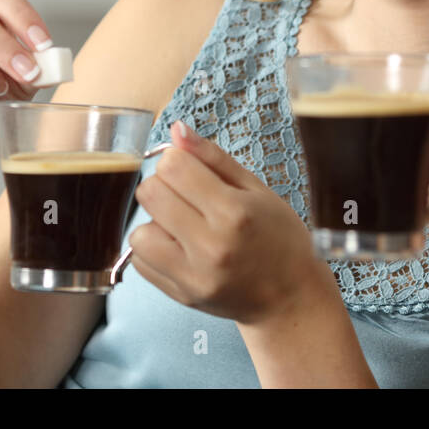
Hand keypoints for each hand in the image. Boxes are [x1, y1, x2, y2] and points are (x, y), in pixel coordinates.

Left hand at [128, 121, 329, 325]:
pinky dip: (154, 250)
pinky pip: (140, 262)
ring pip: (138, 232)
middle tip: (188, 197)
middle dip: (163, 186)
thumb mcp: (258, 190)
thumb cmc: (281, 238)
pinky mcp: (181, 295)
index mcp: (233, 212)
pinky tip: (181, 248)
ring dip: (156, 222)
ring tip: (185, 226)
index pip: (173, 167)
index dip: (178, 161)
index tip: (192, 171)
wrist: (291, 298)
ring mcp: (193, 275)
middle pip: (149, 193)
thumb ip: (214, 158)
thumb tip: (177, 130)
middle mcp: (210, 245)